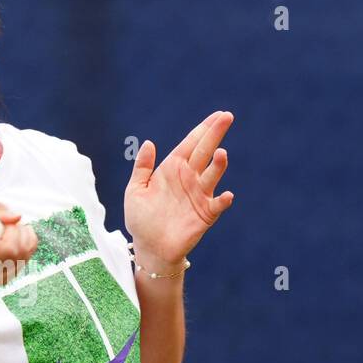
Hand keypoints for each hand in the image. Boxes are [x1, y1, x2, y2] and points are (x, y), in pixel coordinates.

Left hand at [124, 110, 235, 270]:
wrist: (149, 248)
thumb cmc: (141, 218)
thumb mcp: (135, 190)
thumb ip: (142, 168)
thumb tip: (149, 143)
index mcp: (173, 169)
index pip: (191, 144)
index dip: (203, 129)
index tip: (218, 115)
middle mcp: (189, 179)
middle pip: (205, 152)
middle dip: (216, 134)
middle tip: (228, 117)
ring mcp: (199, 196)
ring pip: (213, 175)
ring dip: (219, 165)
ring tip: (222, 153)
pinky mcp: (205, 215)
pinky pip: (217, 205)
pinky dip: (223, 200)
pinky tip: (226, 195)